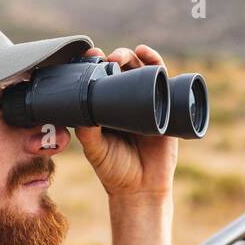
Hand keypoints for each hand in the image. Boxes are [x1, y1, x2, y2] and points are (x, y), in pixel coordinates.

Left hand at [74, 45, 178, 201]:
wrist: (141, 189)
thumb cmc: (115, 171)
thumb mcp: (95, 150)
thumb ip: (87, 133)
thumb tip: (79, 110)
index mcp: (106, 108)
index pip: (101, 79)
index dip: (94, 64)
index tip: (88, 56)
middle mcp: (126, 102)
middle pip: (121, 70)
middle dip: (114, 57)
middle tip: (107, 58)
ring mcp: (146, 103)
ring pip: (141, 71)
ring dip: (133, 56)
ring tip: (125, 56)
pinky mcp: (165, 108)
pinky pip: (163, 82)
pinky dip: (156, 64)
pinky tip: (147, 55)